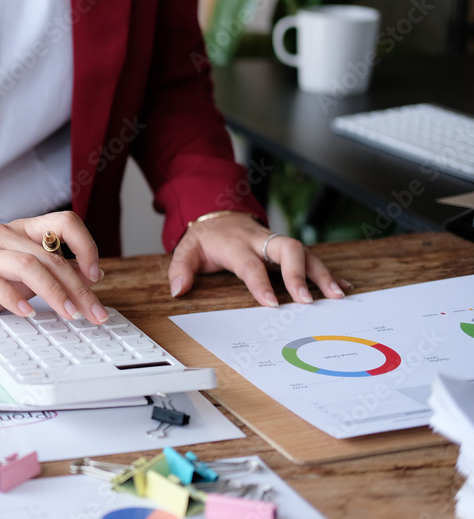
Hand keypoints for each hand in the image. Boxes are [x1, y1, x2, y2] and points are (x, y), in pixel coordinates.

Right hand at [0, 211, 108, 323]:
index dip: (85, 245)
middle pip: (50, 255)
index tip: (95, 276)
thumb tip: (91, 275)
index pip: (64, 221)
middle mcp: (3, 234)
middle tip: (93, 313)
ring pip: (27, 265)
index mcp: (21, 230)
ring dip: (54, 292)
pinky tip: (27, 314)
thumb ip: (50, 270)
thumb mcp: (18, 273)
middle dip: (77, 286)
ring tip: (69, 314)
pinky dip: (14, 299)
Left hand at [168, 214, 350, 306]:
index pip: (250, 264)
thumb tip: (177, 289)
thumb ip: (180, 269)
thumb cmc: (206, 237)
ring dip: (321, 274)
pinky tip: (342, 287)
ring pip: (305, 252)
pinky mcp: (287, 248)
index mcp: (236, 244)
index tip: (271, 303)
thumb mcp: (186, 249)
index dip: (261, 283)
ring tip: (336, 296)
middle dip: (299, 274)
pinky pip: (311, 257)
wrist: (218, 215)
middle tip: (308, 300)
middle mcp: (261, 241)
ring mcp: (276, 243)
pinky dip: (327, 271)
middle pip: (288, 249)